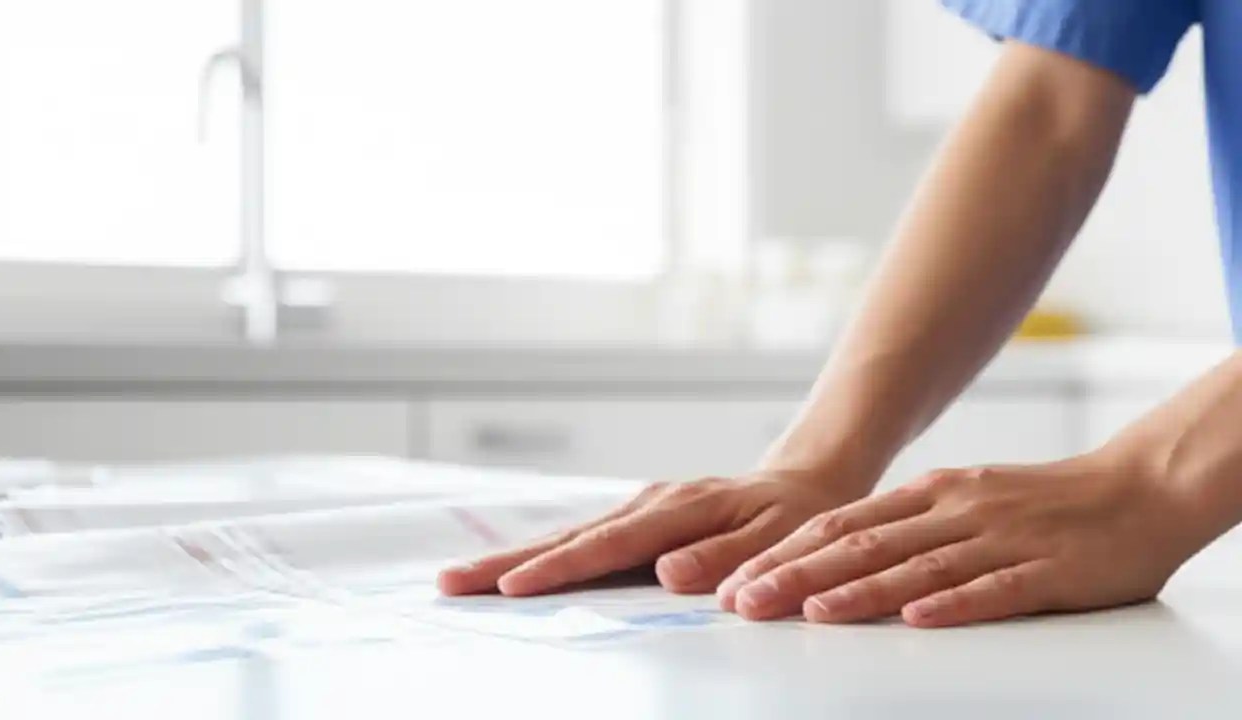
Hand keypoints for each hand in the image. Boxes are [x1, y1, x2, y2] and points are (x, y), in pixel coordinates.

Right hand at [436, 470, 867, 596]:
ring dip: (512, 558)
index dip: (559, 568)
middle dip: (507, 561)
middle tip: (450, 582)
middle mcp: (652, 503)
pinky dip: (541, 554)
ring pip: (568, 535)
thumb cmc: (798, 517)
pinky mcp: (638, 518)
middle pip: (569, 536)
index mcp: (682, 508)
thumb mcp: (780, 537)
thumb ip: (729, 557)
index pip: (610, 546)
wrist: (806, 483)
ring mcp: (641, 508)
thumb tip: (669, 573)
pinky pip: (582, 538)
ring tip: (459, 579)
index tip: (514, 588)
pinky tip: (508, 571)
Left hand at [717, 452, 1208, 627]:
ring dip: (858, 592)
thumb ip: (907, 522)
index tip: (739, 578)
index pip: (841, 524)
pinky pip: (995, 589)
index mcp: (931, 493)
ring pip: (916, 565)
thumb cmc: (1044, 502)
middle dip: (797, 574)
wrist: (1136, 488)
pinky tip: (918, 619)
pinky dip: (953, 603)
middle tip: (745, 600)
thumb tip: (839, 548)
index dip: (786, 553)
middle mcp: (954, 510)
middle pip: (862, 544)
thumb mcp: (963, 499)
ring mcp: (998, 538)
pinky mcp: (1045, 569)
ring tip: (809, 613)